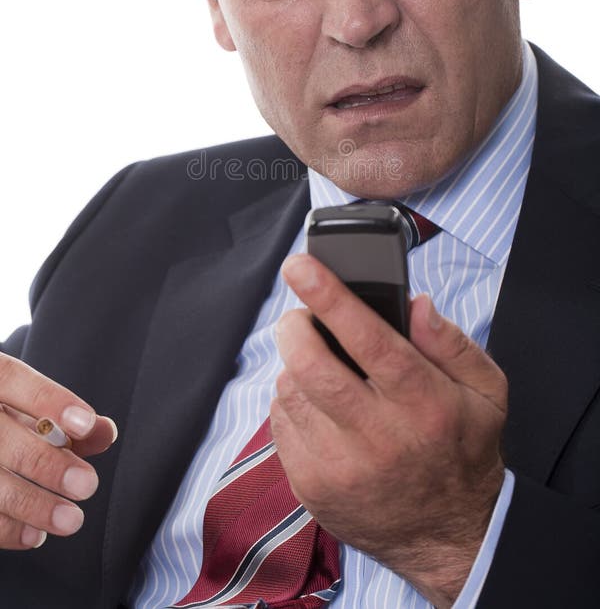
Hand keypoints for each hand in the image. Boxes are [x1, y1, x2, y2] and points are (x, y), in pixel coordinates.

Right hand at [0, 353, 116, 549]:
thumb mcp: (21, 404)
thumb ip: (62, 416)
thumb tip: (104, 432)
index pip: (12, 379)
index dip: (50, 401)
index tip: (86, 424)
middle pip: (1, 438)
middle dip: (46, 464)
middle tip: (87, 485)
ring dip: (30, 504)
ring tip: (70, 519)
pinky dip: (5, 527)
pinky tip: (34, 534)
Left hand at [271, 254, 506, 607]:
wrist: (448, 538)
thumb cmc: (464, 450)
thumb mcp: (486, 392)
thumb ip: (452, 342)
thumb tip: (415, 303)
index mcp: (423, 404)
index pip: (369, 340)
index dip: (330, 297)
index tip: (300, 265)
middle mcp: (379, 437)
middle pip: (312, 366)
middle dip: (294, 327)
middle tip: (298, 316)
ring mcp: (340, 467)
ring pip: (289, 391)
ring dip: (292, 363)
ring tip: (314, 361)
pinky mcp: (312, 487)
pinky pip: (280, 424)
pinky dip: (289, 400)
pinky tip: (314, 401)